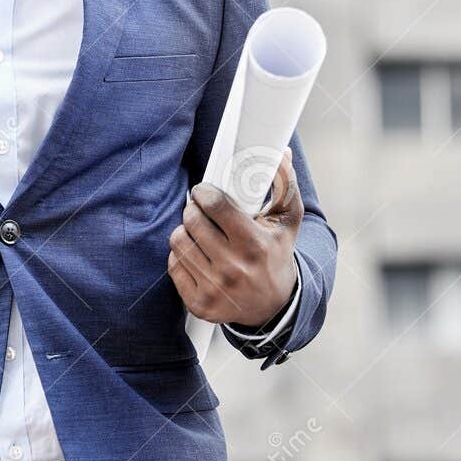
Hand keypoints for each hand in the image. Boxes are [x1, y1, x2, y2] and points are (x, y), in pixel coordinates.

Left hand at [168, 148, 301, 327]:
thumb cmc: (277, 256)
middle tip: (201, 211)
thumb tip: (281, 153)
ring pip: (178, 241)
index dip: (204, 193)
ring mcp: (215, 289)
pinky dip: (181, 256)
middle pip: (191, 221)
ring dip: (185, 232)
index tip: (203, 192)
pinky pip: (173, 265)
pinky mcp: (199, 304)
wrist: (273, 307)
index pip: (214, 206)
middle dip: (193, 210)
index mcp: (255, 245)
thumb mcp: (287, 222)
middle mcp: (234, 269)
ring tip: (199, 233)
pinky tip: (197, 256)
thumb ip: (284, 186)